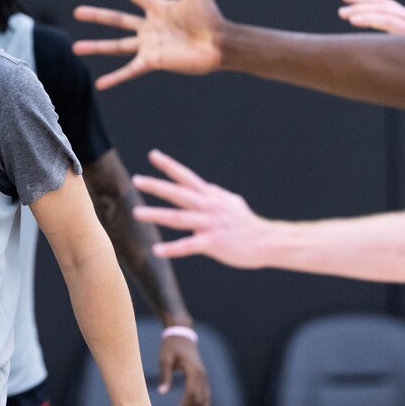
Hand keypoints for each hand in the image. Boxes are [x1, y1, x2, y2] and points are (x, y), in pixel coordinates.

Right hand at [73, 0, 223, 89]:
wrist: (219, 44)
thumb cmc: (211, 17)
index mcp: (159, 8)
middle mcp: (150, 26)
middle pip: (118, 20)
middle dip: (98, 16)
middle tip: (78, 12)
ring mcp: (149, 45)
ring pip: (116, 45)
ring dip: (96, 47)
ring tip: (76, 47)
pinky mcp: (152, 60)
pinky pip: (130, 70)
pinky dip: (115, 78)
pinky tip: (100, 84)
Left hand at [132, 149, 270, 267]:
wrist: (267, 241)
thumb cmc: (247, 223)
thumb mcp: (232, 202)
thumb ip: (216, 194)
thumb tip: (208, 187)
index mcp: (211, 196)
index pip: (186, 177)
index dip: (169, 166)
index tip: (153, 155)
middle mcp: (209, 206)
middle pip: (178, 193)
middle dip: (156, 186)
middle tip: (137, 180)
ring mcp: (210, 224)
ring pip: (178, 217)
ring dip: (156, 214)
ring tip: (137, 213)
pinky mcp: (213, 243)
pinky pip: (188, 246)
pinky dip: (171, 249)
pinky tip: (156, 250)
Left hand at [158, 333, 210, 405]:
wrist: (181, 334)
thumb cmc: (170, 346)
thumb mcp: (165, 359)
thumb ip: (165, 376)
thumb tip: (161, 393)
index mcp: (193, 370)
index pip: (191, 394)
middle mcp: (201, 375)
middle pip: (197, 400)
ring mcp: (204, 376)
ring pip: (202, 399)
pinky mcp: (202, 377)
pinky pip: (206, 395)